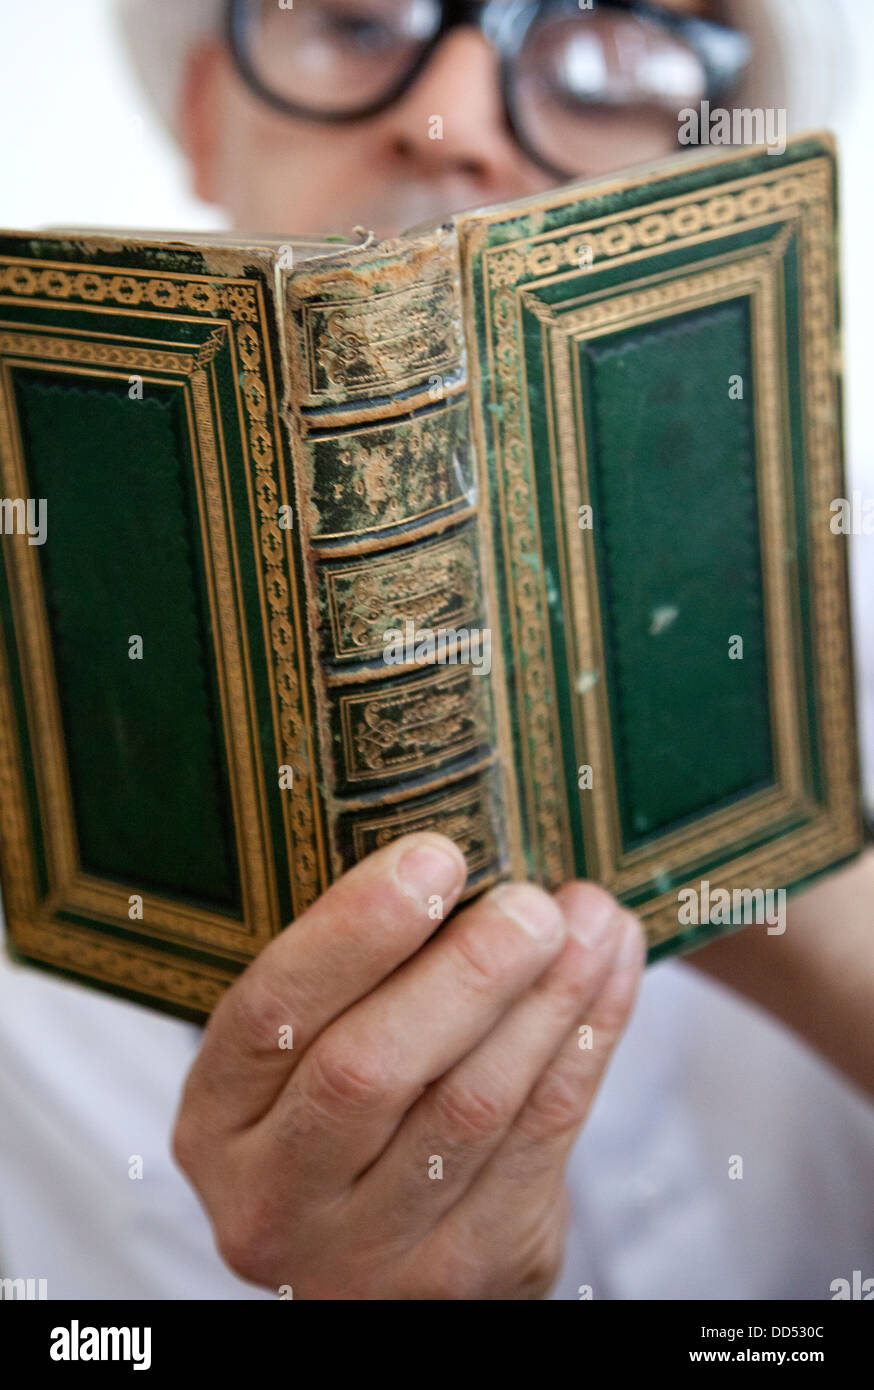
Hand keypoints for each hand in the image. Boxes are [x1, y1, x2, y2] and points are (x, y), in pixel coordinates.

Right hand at [173, 832, 645, 1298]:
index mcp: (217, 1119)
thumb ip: (353, 977)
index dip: (355, 931)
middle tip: (533, 903)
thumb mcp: (303, 1050)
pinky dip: (588, 1041)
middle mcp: (274, 1197)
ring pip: (472, 1106)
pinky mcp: (470, 1270)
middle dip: (467, 971)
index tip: (435, 859)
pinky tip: (610, 973)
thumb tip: (453, 857)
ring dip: (548, 998)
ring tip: (591, 923)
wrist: (382, 1261)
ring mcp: (369, 1252)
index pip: (272, 1013)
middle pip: (370, 1070)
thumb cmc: (342, 1108)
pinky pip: (542, 1138)